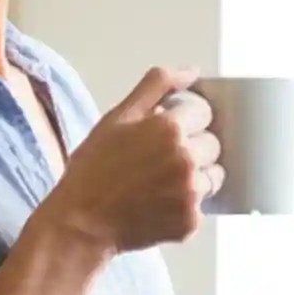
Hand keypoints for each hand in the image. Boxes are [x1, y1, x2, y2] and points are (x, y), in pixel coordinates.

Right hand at [39, 67, 225, 254]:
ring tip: (160, 183)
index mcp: (169, 128)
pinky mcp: (191, 221)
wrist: (81, 223)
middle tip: (160, 159)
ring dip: (195, 176)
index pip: (204, 112)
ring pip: (213, 174)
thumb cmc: (94, 169)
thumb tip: (191, 72)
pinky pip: (203, 204)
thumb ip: (156, 85)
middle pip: (213, 143)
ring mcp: (191, 193)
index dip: (186, 119)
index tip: (167, 131)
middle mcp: (186, 160)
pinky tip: (159, 203)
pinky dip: (186, 204)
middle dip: (193, 147)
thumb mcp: (118, 116)